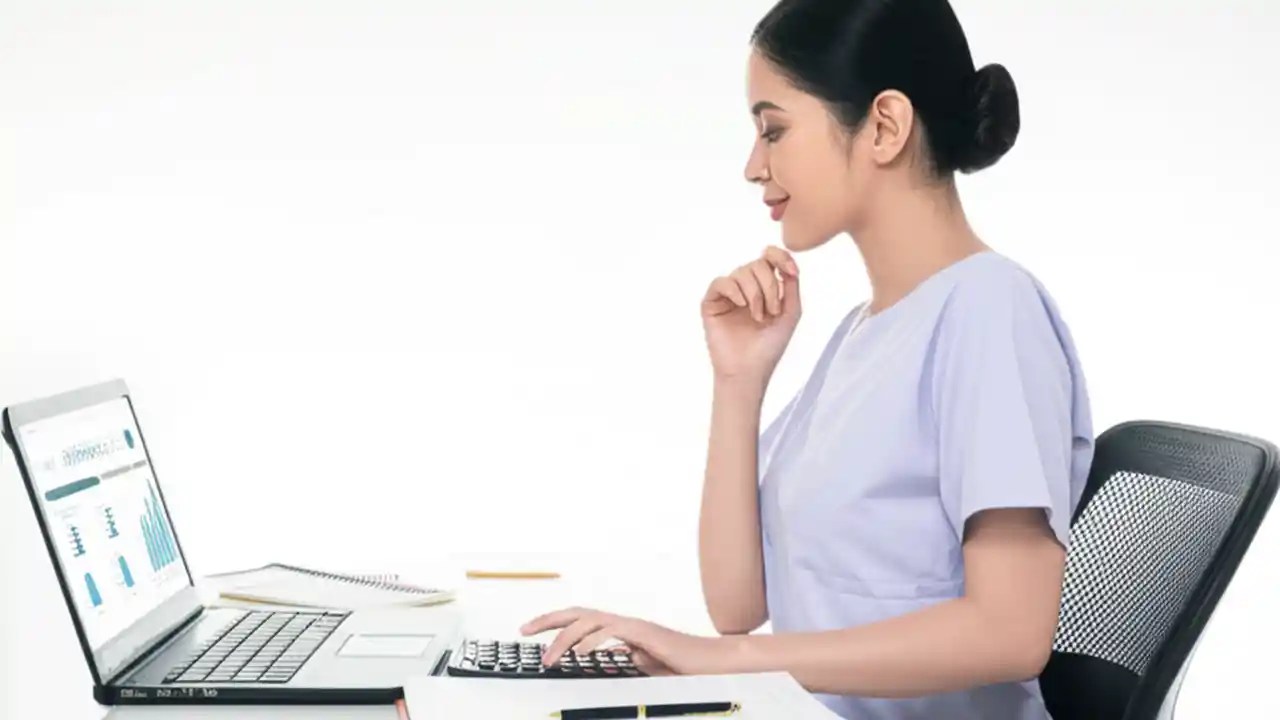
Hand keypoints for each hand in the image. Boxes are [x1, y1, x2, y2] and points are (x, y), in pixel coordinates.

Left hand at [519, 607, 740, 675]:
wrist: (708, 662)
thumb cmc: (678, 665)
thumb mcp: (641, 666)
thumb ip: (623, 661)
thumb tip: (604, 662)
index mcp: (619, 630)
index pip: (580, 620)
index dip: (554, 623)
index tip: (531, 632)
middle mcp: (622, 623)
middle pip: (577, 613)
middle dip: (548, 620)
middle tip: (524, 631)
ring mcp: (633, 626)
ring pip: (590, 621)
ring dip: (565, 638)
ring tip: (549, 658)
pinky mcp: (644, 633)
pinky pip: (613, 631)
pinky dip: (595, 639)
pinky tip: (582, 653)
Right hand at [702, 246, 800, 385]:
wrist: (749, 370)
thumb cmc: (769, 346)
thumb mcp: (791, 313)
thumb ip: (791, 287)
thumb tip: (788, 263)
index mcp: (764, 288)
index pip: (769, 259)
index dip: (780, 257)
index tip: (790, 270)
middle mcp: (746, 288)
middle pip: (757, 264)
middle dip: (769, 285)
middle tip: (772, 311)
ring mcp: (728, 295)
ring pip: (741, 272)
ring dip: (755, 293)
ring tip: (758, 316)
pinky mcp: (712, 303)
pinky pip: (721, 282)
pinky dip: (734, 290)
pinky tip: (741, 305)